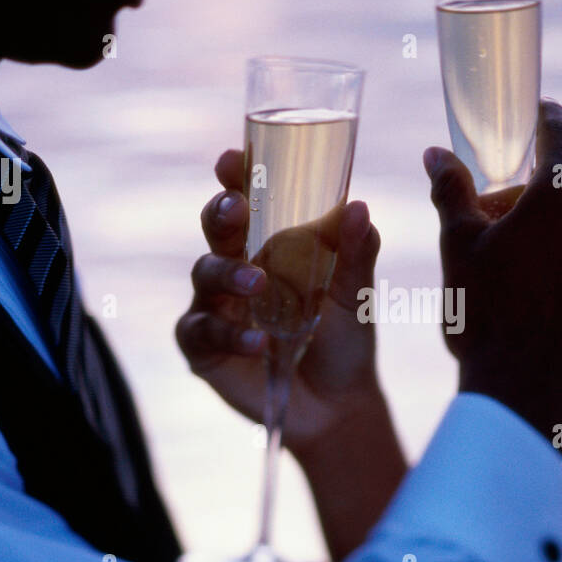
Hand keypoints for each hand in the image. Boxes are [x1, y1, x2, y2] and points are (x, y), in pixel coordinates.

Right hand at [176, 150, 382, 458]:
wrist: (338, 404)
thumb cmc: (344, 339)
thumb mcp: (354, 295)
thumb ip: (356, 253)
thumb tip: (358, 205)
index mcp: (269, 244)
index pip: (246, 201)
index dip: (235, 177)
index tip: (233, 157)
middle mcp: (236, 268)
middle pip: (216, 230)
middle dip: (220, 214)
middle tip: (235, 208)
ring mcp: (216, 307)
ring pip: (204, 274)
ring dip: (228, 272)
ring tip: (258, 282)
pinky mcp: (205, 350)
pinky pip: (203, 332)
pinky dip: (230, 333)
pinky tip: (256, 341)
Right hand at [424, 100, 561, 447]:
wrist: (526, 392)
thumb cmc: (485, 315)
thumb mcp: (457, 246)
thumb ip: (450, 191)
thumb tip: (436, 154)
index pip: (559, 131)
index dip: (544, 117)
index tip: (534, 113)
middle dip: (534, 189)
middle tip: (494, 217)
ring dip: (555, 227)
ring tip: (515, 263)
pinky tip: (539, 290)